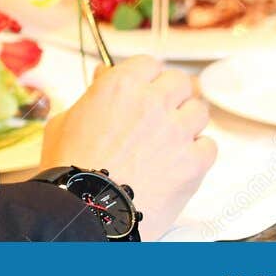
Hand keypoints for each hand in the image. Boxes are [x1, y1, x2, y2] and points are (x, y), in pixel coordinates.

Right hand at [36, 55, 215, 240]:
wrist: (88, 211)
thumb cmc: (71, 171)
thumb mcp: (65, 122)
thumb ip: (91, 95)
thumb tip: (104, 77)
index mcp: (120, 86)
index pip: (149, 63)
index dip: (147, 77)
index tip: (145, 87)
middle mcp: (153, 102)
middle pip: (180, 82)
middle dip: (172, 95)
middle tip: (161, 112)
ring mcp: (176, 131)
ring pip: (200, 111)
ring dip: (188, 121)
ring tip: (173, 139)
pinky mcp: (193, 162)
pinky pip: (210, 146)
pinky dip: (199, 152)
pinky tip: (181, 161)